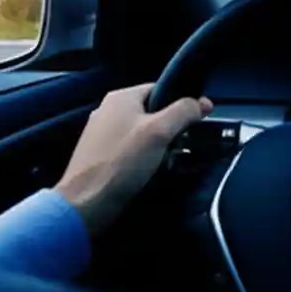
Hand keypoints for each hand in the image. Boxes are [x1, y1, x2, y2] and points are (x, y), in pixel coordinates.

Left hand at [55, 83, 212, 234]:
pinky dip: (142, 156)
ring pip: (141, 132)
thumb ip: (183, 112)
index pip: (160, 89)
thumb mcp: (160, 132)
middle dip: (169, 127)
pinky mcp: (99, 155)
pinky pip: (129, 148)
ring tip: (166, 160)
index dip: (181, 103)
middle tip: (181, 144)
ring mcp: (101, 133)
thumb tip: (204, 102)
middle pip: (151, 111)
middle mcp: (108, 109)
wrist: (86, 202)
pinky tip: (148, 170)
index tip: (196, 121)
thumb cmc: (123, 161)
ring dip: (157, 144)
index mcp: (121, 97)